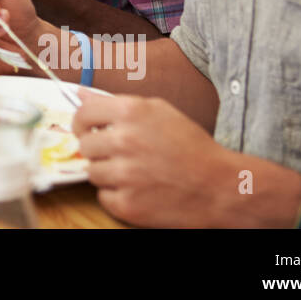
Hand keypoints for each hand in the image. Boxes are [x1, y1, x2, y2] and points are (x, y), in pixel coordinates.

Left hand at [72, 90, 242, 226]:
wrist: (219, 187)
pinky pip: (103, 196)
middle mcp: (124, 141)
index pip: (82, 114)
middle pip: (85, 145)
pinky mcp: (127, 204)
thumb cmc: (191, 146)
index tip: (87, 130)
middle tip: (118, 154)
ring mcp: (124, 175)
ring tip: (133, 172)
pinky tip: (138, 189)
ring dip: (107, 173)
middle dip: (98, 149)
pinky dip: (117, 195)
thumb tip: (80, 95)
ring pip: (92, 172)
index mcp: (131, 112)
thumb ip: (116, 103)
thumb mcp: (159, 112)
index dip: (82, 123)